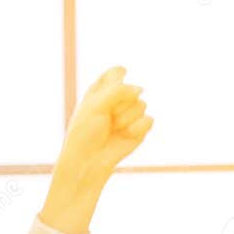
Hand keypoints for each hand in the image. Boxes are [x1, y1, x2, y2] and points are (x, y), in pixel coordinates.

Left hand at [43, 67, 151, 231]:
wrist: (88, 161)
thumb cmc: (85, 133)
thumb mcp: (95, 105)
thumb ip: (117, 90)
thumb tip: (140, 89)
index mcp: (101, 90)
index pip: (117, 72)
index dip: (116, 80)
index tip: (105, 95)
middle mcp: (117, 100)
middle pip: (133, 89)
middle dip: (119, 105)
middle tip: (105, 119)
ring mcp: (130, 113)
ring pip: (141, 104)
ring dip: (125, 119)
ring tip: (112, 129)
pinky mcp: (140, 128)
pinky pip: (148, 119)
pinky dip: (136, 129)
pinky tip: (124, 136)